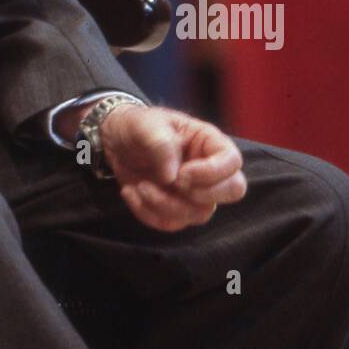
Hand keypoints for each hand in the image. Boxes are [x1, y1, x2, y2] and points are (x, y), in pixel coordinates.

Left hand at [96, 104, 246, 231]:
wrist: (115, 140)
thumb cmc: (137, 125)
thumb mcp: (145, 124)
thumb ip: (161, 144)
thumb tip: (172, 177)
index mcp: (207, 142)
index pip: (233, 162)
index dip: (213, 173)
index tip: (182, 173)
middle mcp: (207, 169)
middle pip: (232, 191)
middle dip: (202, 195)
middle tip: (173, 183)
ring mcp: (193, 191)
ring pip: (199, 214)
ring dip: (166, 205)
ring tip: (140, 185)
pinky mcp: (174, 207)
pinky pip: (172, 223)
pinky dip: (148, 213)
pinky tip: (130, 192)